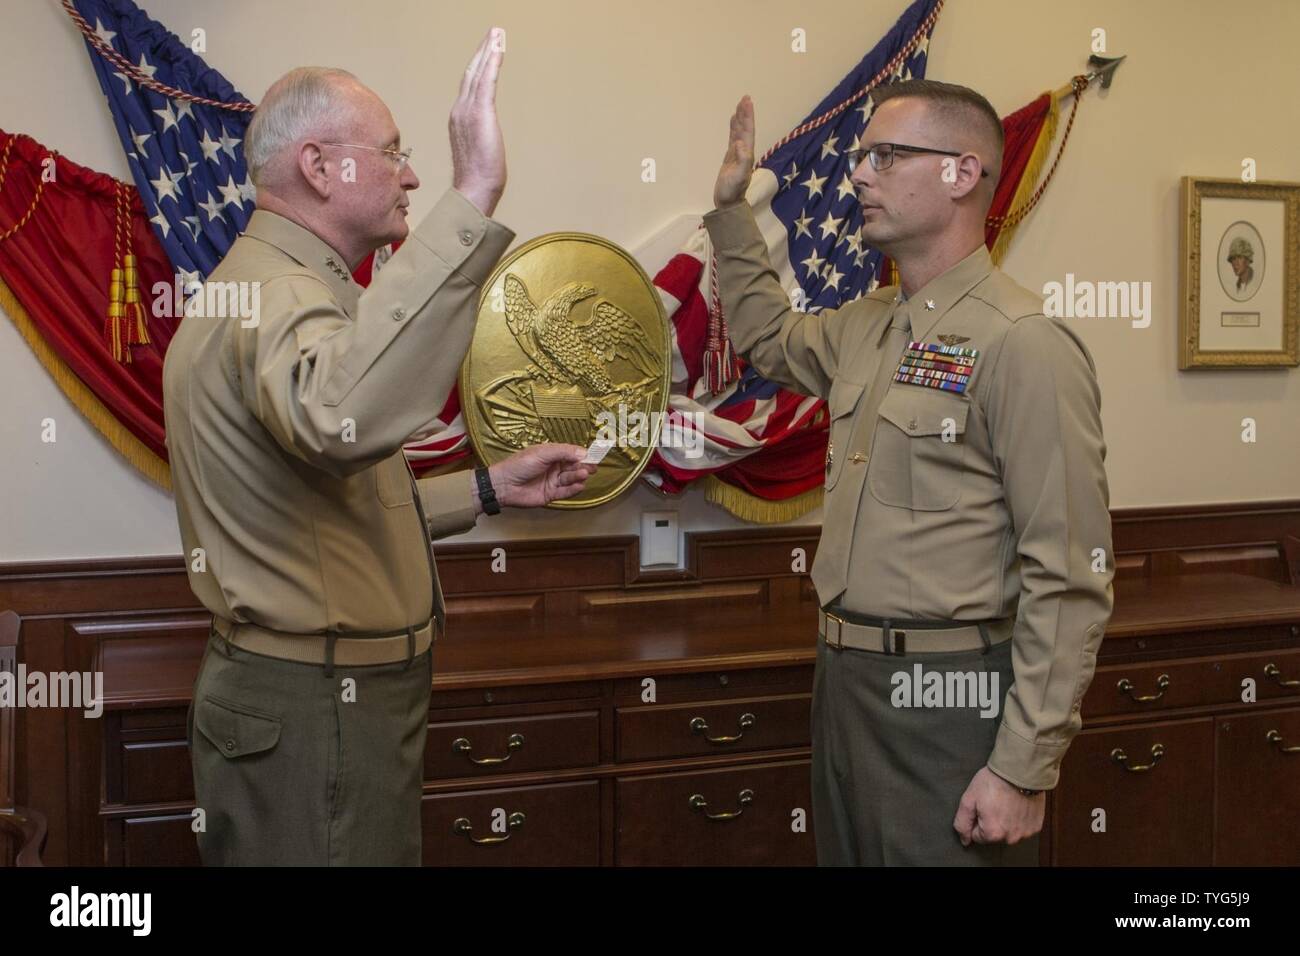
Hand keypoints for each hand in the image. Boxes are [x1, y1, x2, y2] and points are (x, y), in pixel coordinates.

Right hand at [450, 27, 506, 216]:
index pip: (469, 86)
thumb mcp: (478, 153)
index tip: (486, 51)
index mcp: (459, 118)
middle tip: (493, 33)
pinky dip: (492, 62)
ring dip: (488, 50)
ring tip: (497, 33)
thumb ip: (479, 139)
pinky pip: (487, 81)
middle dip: (482, 51)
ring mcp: (468, 111)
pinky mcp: (480, 113)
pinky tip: (498, 48)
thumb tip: (485, 141)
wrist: (474, 190)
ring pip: (478, 72)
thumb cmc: (478, 180)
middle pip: (472, 73)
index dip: (478, 66)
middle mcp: (459, 110)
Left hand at [477, 443, 595, 512]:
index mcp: (552, 454)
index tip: (594, 456)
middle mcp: (554, 467)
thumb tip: (583, 452)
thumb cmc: (520, 465)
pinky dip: (573, 489)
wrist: (504, 485)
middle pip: (574, 467)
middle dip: (583, 466)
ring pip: (571, 479)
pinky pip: (565, 492)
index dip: (583, 455)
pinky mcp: (551, 495)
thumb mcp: (542, 453)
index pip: (572, 453)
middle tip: (592, 467)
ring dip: (578, 476)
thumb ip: (563, 452)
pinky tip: (579, 485)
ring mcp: (553, 481)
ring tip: (583, 474)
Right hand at [713, 94, 754, 208]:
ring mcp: (737, 153)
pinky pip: (733, 138)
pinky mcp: (731, 157)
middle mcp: (744, 151)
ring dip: (740, 118)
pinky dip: (733, 128)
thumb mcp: (738, 177)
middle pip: (745, 128)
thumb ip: (742, 161)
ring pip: (740, 131)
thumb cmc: (732, 191)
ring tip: (740, 104)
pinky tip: (733, 121)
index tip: (747, 103)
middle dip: (745, 113)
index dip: (748, 117)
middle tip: (745, 98)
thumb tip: (741, 143)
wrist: (728, 202)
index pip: (748, 131)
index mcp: (747, 154)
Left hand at [952, 766, 1044, 846]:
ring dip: (1006, 822)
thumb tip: (965, 841)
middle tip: (993, 802)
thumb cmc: (993, 781)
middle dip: (991, 821)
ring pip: (1008, 832)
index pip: (977, 836)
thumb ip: (962, 823)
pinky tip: (1017, 805)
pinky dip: (1019, 819)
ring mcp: (1025, 833)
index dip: (977, 819)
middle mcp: (1010, 838)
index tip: (982, 805)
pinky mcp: (1036, 826)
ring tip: (1006, 802)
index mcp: (992, 833)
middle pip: (993, 836)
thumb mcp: (969, 799)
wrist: (1020, 770)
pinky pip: (1022, 828)